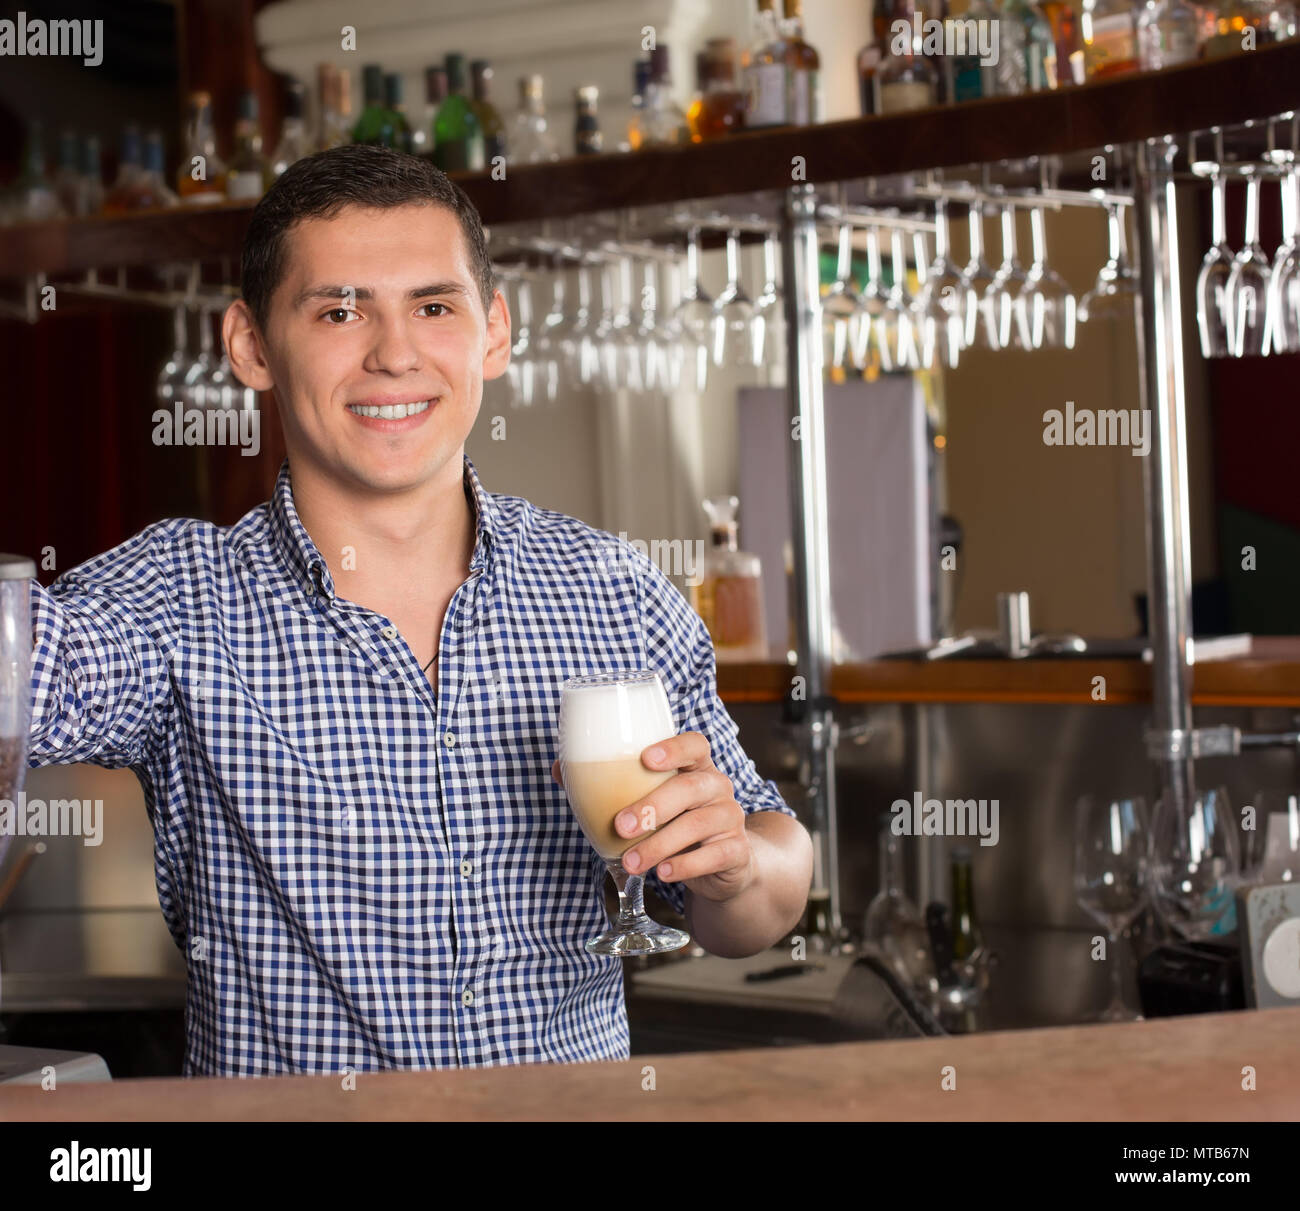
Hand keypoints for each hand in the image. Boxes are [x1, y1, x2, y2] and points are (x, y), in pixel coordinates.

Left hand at [550, 731, 756, 902]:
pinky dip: (686, 866)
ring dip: (660, 844)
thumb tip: (560, 769)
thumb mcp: (648, 800)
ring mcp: (730, 818)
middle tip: (620, 826)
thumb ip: (608, 784)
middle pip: (691, 787)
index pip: (695, 744)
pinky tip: (663, 873)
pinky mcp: (735, 851)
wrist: (720, 861)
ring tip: (631, 862)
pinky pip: (714, 855)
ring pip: (699, 824)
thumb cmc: (675, 821)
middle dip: (653, 806)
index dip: (673, 747)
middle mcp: (717, 787)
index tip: (645, 758)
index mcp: (695, 766)